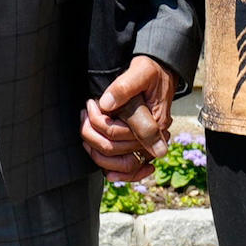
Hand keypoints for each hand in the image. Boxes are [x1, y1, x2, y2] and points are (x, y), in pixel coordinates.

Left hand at [80, 55, 175, 181]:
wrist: (160, 74)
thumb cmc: (151, 71)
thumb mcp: (140, 71)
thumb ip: (124, 87)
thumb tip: (106, 104)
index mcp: (154, 121)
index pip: (117, 132)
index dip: (98, 121)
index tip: (92, 103)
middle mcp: (155, 138)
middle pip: (114, 149)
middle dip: (91, 132)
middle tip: (85, 112)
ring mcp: (149, 145)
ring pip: (120, 164)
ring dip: (96, 150)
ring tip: (87, 127)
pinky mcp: (143, 147)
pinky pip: (132, 170)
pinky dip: (120, 174)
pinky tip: (106, 171)